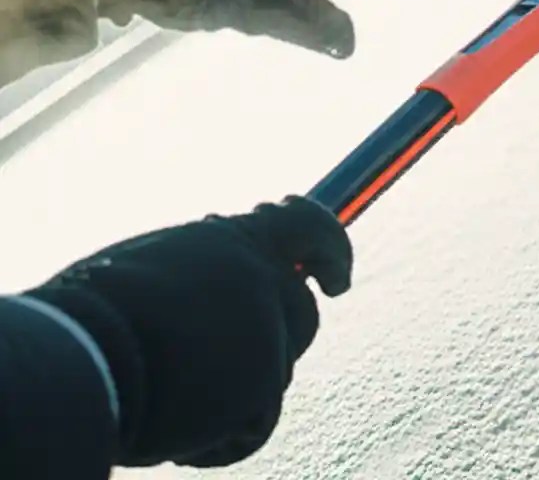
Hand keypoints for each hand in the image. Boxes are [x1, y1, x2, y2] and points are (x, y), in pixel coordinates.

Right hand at [25, 196, 352, 467]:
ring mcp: (267, 331)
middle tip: (229, 366)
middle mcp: (261, 279)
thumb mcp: (153, 270)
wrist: (79, 354)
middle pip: (301, 313)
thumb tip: (224, 291)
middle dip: (275, 340)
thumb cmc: (96, 314)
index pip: (308, 226)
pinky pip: (255, 423)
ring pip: (275, 370)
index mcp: (233, 240)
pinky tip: (175, 431)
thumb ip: (205, 274)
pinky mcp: (265, 384)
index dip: (331, 248)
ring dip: (235, 391)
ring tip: (171, 392)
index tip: (335, 278)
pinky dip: (219, 438)